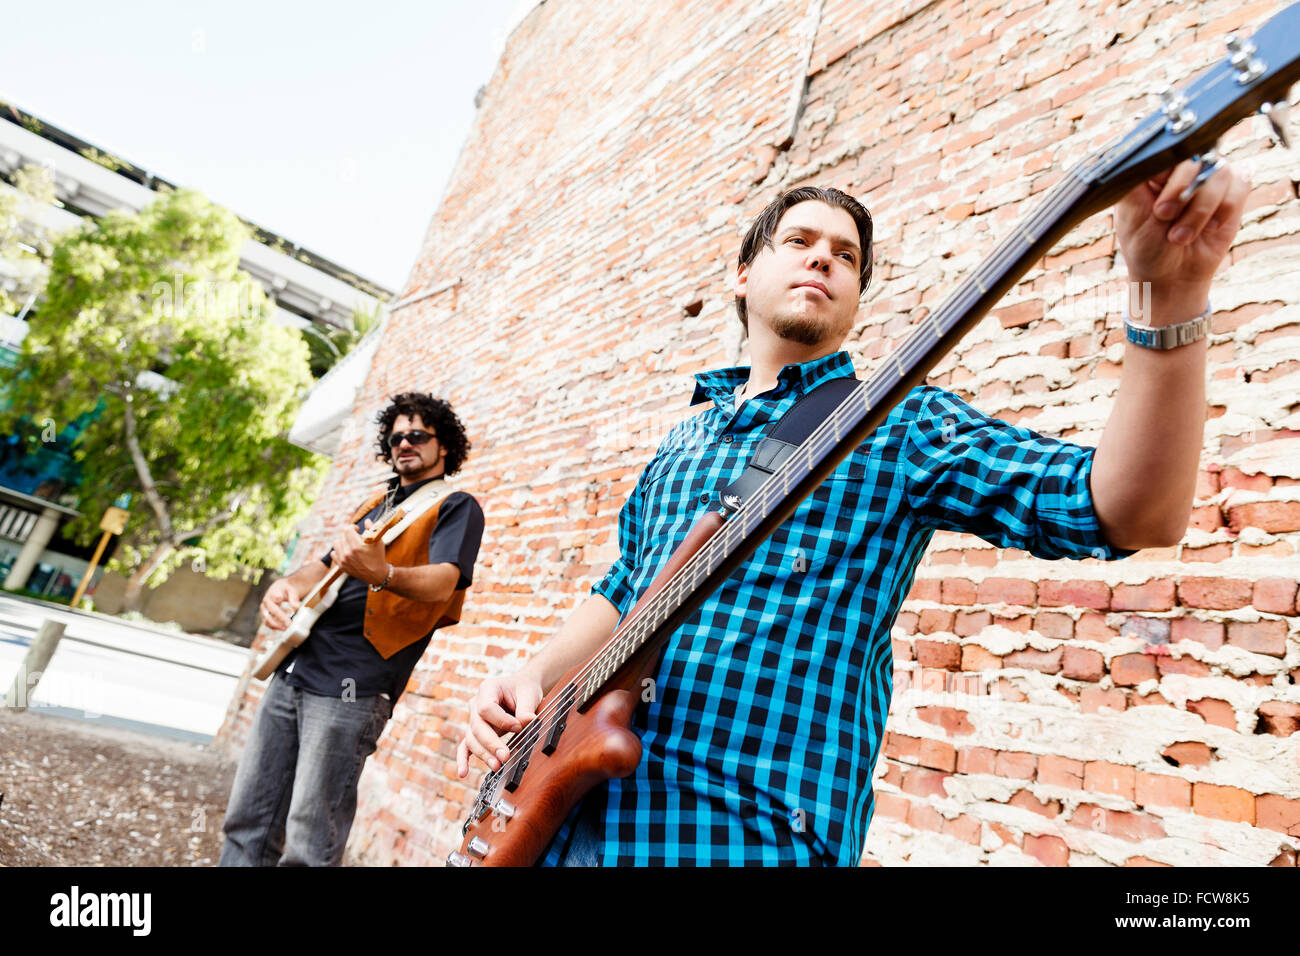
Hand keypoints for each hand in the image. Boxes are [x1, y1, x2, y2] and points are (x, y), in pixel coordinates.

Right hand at [260, 577, 300, 630]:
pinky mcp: (264, 615)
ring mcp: (264, 610)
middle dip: (281, 618)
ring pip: (267, 619)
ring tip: (286, 628)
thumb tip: (296, 607)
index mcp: (272, 594)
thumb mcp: (291, 590)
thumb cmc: (285, 589)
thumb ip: (293, 598)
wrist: (278, 589)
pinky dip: (275, 627)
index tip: (281, 600)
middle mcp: (266, 602)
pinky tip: (283, 627)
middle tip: (289, 623)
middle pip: (272, 611)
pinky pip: (268, 623)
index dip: (277, 598)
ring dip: (276, 625)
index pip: (275, 596)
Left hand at [332, 519, 388, 585]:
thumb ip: (372, 529)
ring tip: (350, 544)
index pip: (347, 529)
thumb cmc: (378, 556)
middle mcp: (348, 553)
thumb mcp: (378, 541)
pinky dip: (338, 550)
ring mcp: (343, 560)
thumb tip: (367, 520)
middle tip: (357, 539)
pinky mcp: (341, 565)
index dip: (352, 527)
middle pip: (342, 536)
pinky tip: (346, 551)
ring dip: (343, 541)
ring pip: (336, 543)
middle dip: (350, 535)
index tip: (357, 530)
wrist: (377, 574)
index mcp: (356, 546)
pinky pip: (333, 553)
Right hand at [456, 671, 544, 776]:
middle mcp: (475, 704)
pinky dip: (463, 759)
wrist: (521, 690)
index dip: (501, 721)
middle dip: (491, 744)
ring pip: (472, 739)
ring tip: (497, 767)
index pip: (486, 708)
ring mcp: (473, 719)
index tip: (519, 727)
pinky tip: (463, 773)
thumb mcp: (529, 693)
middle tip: (505, 757)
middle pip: (476, 726)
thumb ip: (526, 708)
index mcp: (487, 689)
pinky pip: (465, 746)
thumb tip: (528, 721)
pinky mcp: (476, 732)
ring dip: (483, 754)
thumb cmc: (523, 689)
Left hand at [1116, 159, 1248, 311]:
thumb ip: (1136, 181)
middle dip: (1183, 196)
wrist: (1171, 277)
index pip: (1170, 151)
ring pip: (1219, 174)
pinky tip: (1208, 228)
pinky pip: (1240, 186)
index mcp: (1155, 169)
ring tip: (1181, 236)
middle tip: (1166, 220)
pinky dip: (1223, 212)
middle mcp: (1184, 168)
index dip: (1169, 179)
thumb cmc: (1146, 247)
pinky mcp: (1233, 191)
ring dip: (1200, 212)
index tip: (1159, 210)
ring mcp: (1210, 177)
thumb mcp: (1131, 215)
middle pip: (1197, 159)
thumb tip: (1144, 154)